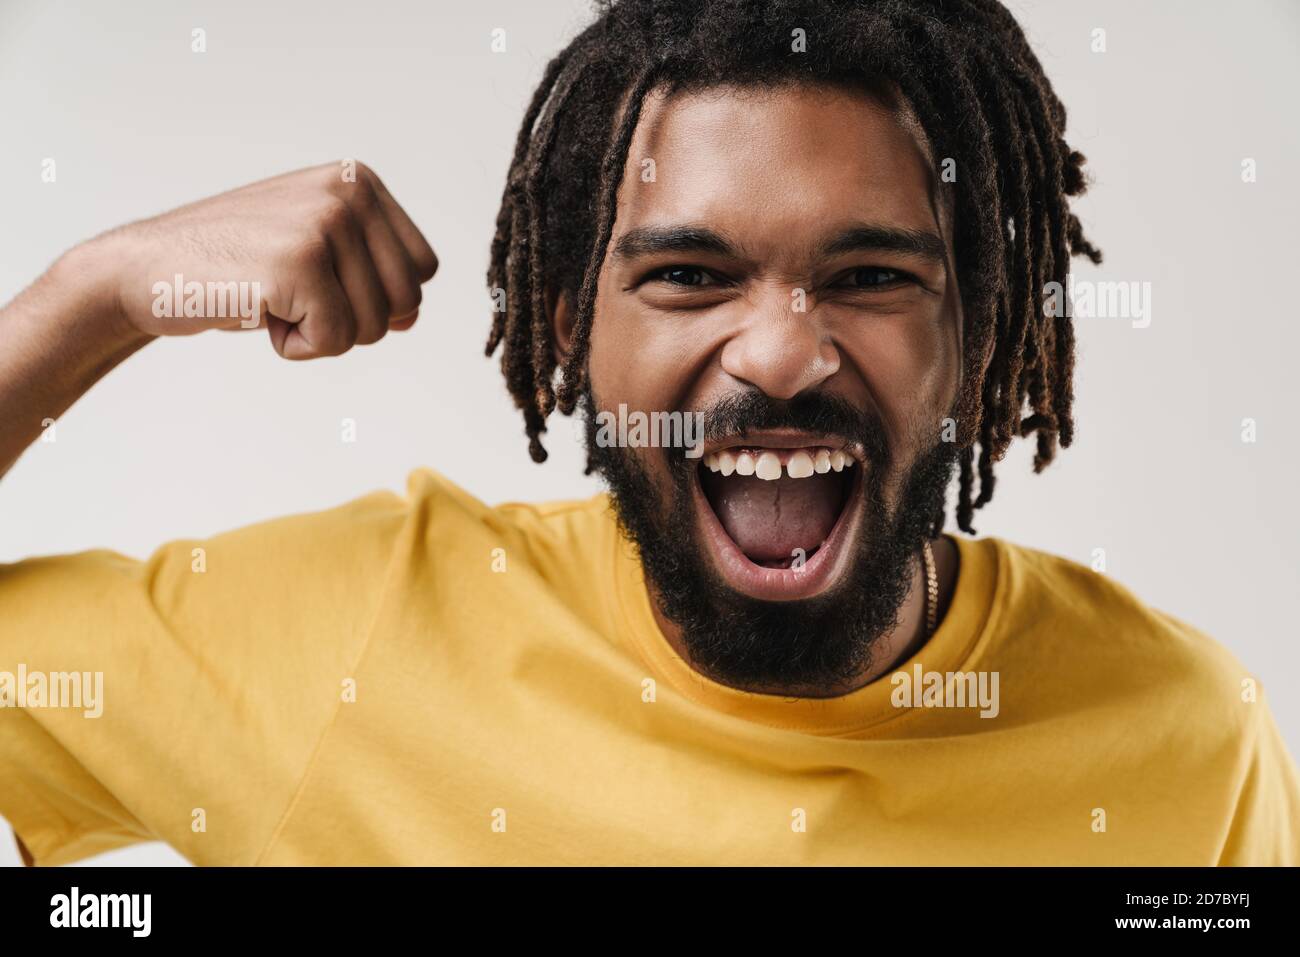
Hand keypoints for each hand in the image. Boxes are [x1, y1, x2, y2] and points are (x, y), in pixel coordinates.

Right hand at [100, 161, 437, 358]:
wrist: (145, 269)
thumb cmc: (235, 268)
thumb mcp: (317, 256)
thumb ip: (372, 277)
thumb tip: (411, 318)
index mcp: (359, 180)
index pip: (422, 269)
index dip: (375, 296)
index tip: (316, 280)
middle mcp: (348, 191)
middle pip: (406, 302)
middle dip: (353, 320)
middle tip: (292, 294)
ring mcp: (326, 223)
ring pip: (374, 328)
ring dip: (321, 333)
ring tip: (271, 297)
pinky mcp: (300, 263)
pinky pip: (335, 341)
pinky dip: (295, 346)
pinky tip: (257, 311)